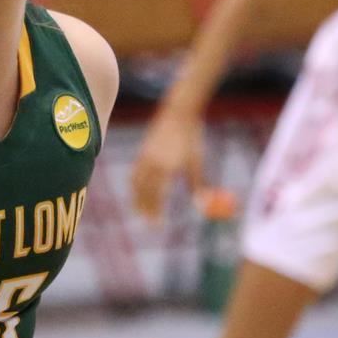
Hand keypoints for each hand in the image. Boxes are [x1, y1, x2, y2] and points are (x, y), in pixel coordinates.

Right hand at [130, 106, 205, 220]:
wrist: (179, 111)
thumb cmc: (191, 137)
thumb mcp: (196, 162)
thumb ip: (197, 186)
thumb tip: (202, 207)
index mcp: (165, 167)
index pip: (157, 197)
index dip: (156, 213)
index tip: (159, 226)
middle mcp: (151, 163)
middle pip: (144, 193)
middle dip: (145, 210)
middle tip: (150, 224)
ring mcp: (144, 157)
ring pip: (136, 184)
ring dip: (137, 200)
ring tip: (141, 212)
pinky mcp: (142, 151)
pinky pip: (135, 174)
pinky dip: (135, 186)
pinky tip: (139, 193)